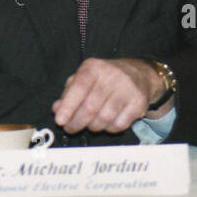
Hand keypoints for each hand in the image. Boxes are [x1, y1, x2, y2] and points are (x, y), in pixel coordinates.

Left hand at [52, 58, 168, 133]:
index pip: (79, 88)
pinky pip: (119, 125)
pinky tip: (107, 122)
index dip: (68, 106)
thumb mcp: (85, 78)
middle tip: (70, 128)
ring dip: (93, 127)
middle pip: (90, 107)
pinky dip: (109, 129)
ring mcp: (128, 89)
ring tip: (89, 124)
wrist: (139, 74)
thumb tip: (57, 109)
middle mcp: (112, 76)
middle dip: (76, 122)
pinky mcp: (139, 103)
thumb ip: (69, 93)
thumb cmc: (105, 78)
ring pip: (104, 119)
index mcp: (94, 67)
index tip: (60, 120)